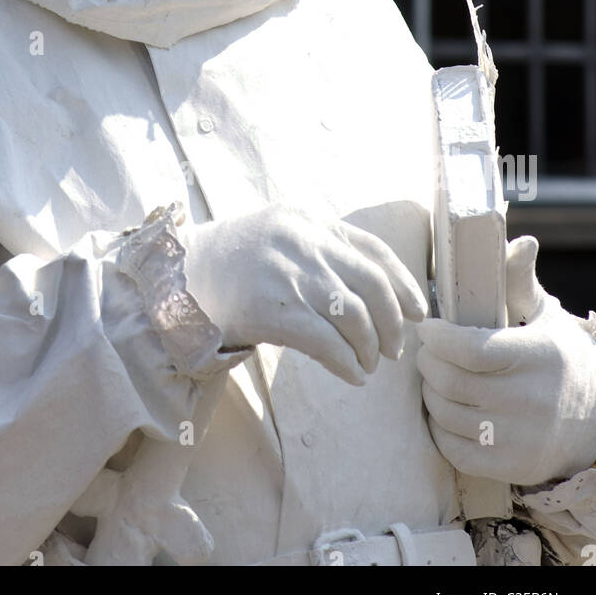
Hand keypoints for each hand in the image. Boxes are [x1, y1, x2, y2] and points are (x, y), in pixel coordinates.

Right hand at [181, 206, 427, 385]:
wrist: (176, 276)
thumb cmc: (229, 261)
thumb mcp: (277, 234)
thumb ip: (318, 247)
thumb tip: (370, 290)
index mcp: (309, 219)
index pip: (374, 248)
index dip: (403, 282)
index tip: (419, 309)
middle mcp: (305, 242)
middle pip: (373, 285)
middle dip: (393, 322)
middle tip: (395, 347)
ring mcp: (291, 275)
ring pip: (356, 317)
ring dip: (371, 348)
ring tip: (369, 365)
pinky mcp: (276, 310)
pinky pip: (329, 344)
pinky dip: (348, 364)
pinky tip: (353, 375)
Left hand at [417, 237, 595, 485]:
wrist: (595, 420)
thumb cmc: (558, 358)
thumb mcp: (544, 316)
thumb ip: (520, 280)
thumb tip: (520, 240)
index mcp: (537, 356)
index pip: (471, 350)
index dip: (438, 338)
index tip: (427, 328)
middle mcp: (531, 400)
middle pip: (452, 383)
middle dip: (427, 363)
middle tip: (425, 352)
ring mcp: (522, 438)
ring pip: (448, 416)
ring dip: (429, 393)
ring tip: (432, 377)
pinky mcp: (513, 467)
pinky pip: (456, 450)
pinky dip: (440, 429)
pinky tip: (443, 410)